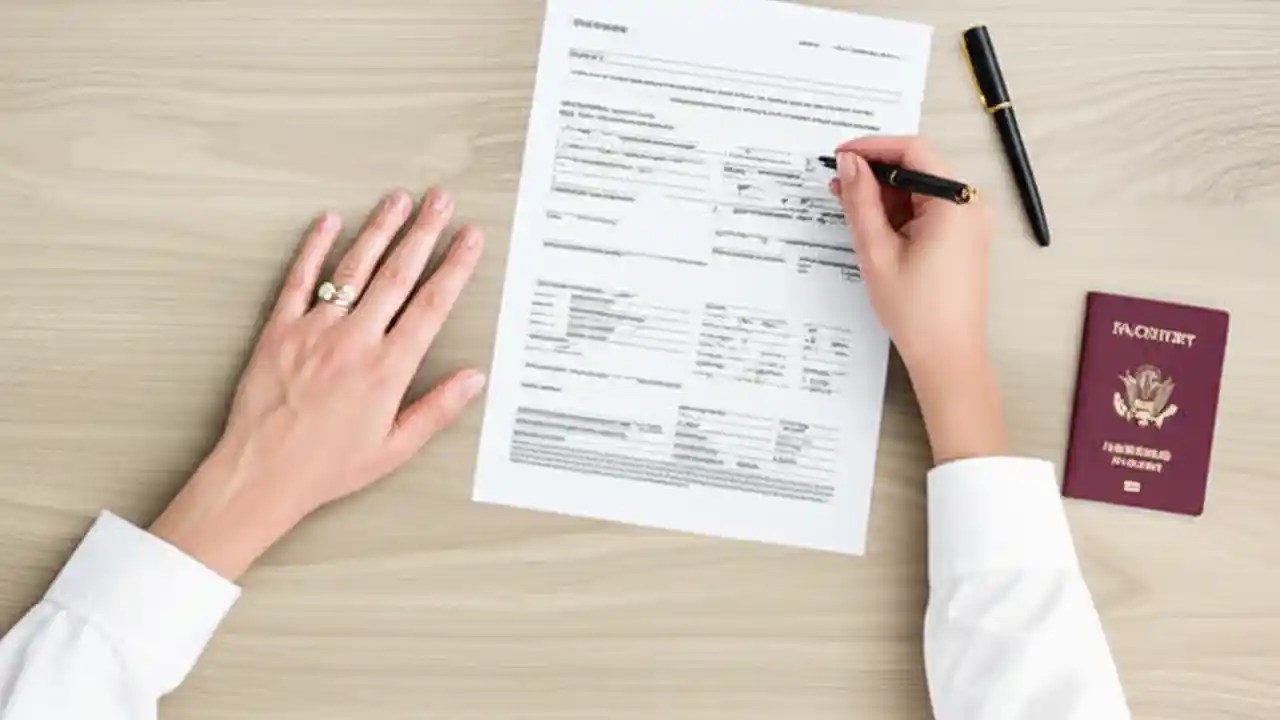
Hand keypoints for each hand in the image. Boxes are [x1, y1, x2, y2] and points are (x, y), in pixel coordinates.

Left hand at [151, 188, 486, 578]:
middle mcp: (354, 341)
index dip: (455, 267)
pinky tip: (329, 222)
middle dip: (424, 232)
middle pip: (398, 274)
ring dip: (379, 230)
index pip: (431, 305)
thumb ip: (437, 409)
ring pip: (354, 268)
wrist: (262, 473)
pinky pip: (299, 280)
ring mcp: (315, 331)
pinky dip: (314, 248)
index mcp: (387, 369)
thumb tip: (474, 379)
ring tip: (398, 200)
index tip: (469, 239)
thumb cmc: (327, 467)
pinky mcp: (279, 330)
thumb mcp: (394, 448)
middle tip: (440, 200)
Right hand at [830, 136, 1006, 463]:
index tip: (841, 156)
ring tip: (847, 207)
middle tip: (836, 184)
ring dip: (884, 193)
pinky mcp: (962, 236)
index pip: (912, 151)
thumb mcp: (877, 251)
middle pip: (917, 167)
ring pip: (919, 189)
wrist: (948, 355)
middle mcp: (969, 205)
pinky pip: (927, 209)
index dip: (872, 148)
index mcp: (955, 203)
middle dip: (874, 172)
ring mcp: (969, 221)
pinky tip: (871, 224)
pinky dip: (898, 212)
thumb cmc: (917, 312)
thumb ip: (861, 201)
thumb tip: (849, 164)